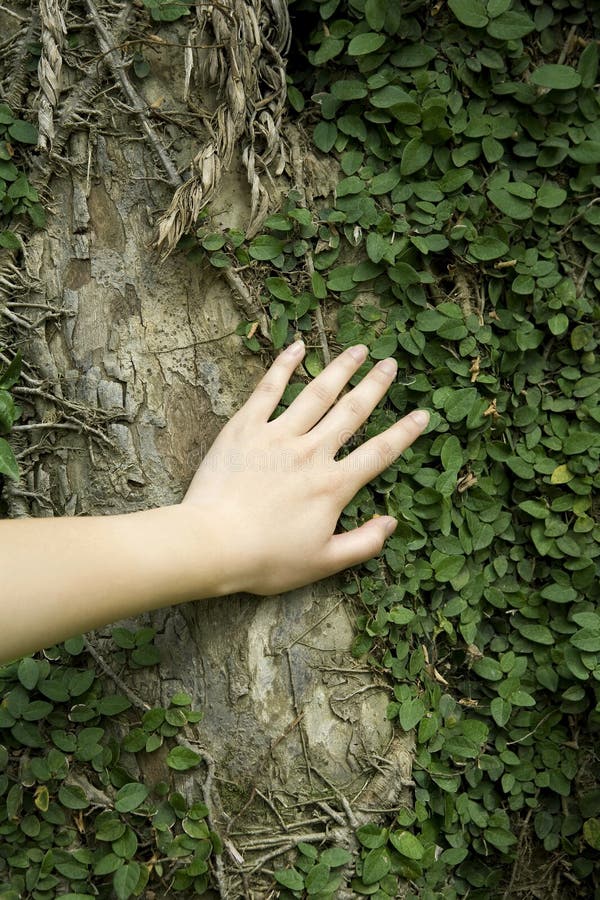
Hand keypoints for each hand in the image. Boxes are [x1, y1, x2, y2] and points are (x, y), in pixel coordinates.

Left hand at [181, 341, 428, 595]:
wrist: (213, 544)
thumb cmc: (266, 559)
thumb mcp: (324, 563)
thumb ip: (364, 543)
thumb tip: (392, 522)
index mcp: (334, 485)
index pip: (379, 453)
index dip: (404, 433)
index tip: (422, 414)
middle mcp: (312, 453)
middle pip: (351, 412)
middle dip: (375, 386)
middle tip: (391, 364)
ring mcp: (278, 436)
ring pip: (317, 394)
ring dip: (340, 369)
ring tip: (358, 349)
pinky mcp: (245, 428)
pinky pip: (269, 390)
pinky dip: (284, 366)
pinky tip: (296, 346)